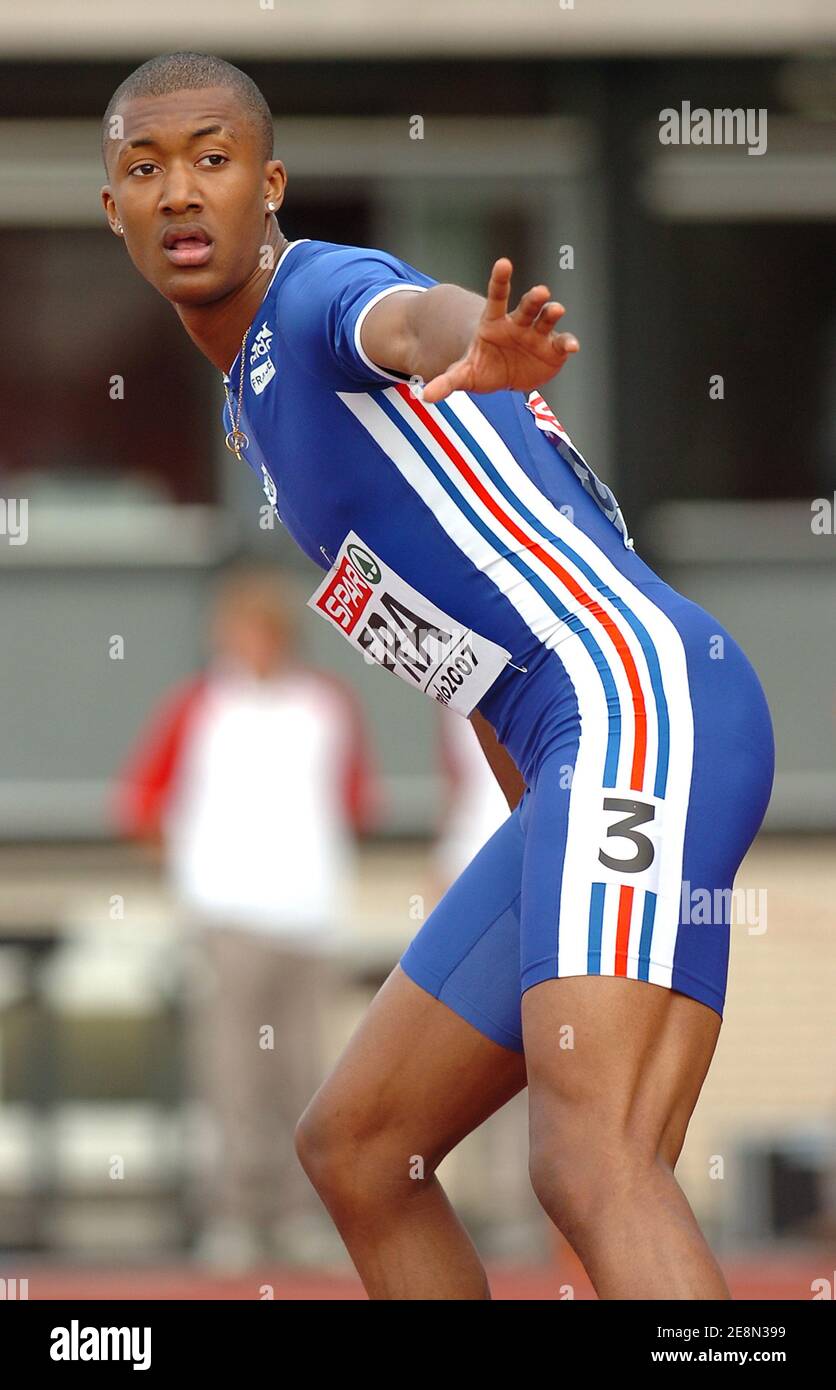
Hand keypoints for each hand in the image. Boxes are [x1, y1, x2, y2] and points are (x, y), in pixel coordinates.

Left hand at [420, 258, 578, 404]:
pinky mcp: (553, 349)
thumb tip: (425, 396)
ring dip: (551, 313)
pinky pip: (562, 343)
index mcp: (495, 321)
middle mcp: (519, 322)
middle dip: (534, 298)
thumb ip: (448, 382)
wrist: (505, 376)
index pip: (497, 296)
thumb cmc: (483, 367)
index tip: (504, 262)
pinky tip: (572, 346)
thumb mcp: (464, 374)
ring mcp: (537, 334)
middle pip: (526, 306)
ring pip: (546, 319)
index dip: (500, 280)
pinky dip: (568, 343)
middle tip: (541, 291)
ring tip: (557, 309)